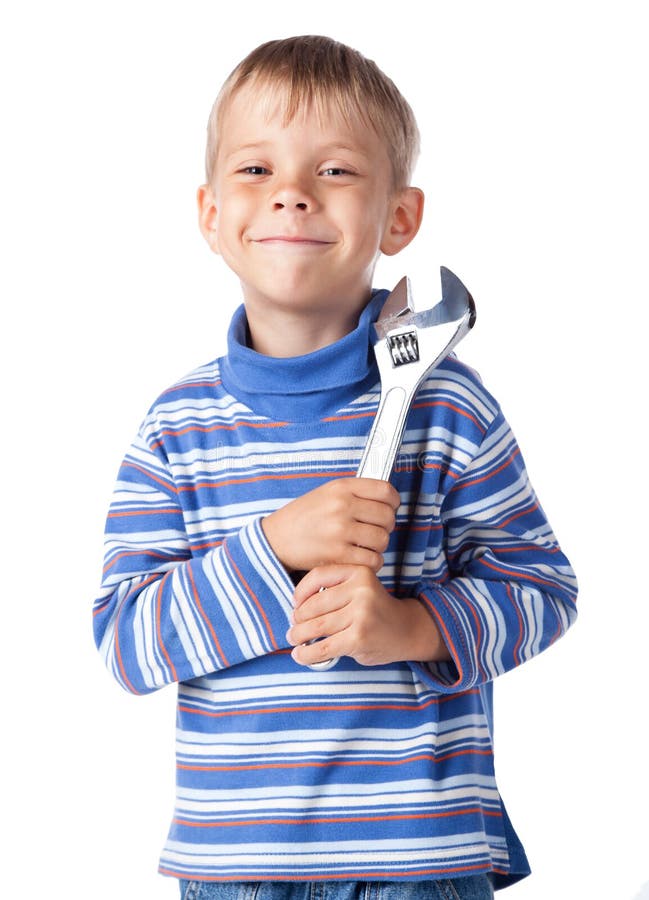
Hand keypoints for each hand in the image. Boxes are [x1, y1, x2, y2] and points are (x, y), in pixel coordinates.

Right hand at [261, 477, 399, 573]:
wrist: (276, 538)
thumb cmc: (304, 517)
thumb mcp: (327, 493)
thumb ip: (356, 494)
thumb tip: (388, 502)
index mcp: (342, 487)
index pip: (386, 491)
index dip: (393, 502)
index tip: (389, 509)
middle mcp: (342, 506)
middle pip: (387, 517)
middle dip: (385, 527)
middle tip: (373, 530)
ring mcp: (340, 530)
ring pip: (382, 540)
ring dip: (378, 547)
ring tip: (364, 545)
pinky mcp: (338, 554)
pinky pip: (372, 560)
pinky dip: (371, 562)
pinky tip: (359, 558)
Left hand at [286, 565, 449, 667]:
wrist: (407, 630)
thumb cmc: (375, 610)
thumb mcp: (360, 588)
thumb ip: (335, 588)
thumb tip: (295, 605)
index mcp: (359, 572)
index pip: (318, 576)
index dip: (300, 592)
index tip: (294, 604)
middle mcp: (361, 589)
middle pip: (314, 605)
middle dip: (298, 619)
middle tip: (293, 628)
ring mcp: (361, 613)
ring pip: (316, 626)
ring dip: (298, 636)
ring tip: (293, 640)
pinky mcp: (359, 637)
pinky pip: (325, 647)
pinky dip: (307, 653)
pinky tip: (300, 655)